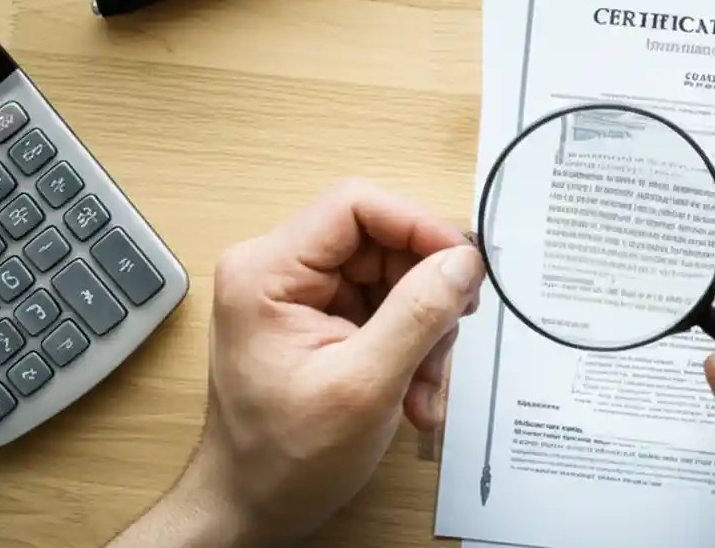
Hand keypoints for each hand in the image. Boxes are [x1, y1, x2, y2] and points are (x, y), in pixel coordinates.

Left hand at [108, 179, 482, 547]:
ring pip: (394, 280)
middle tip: (448, 341)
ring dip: (424, 334)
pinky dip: (411, 351)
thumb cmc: (282, 460)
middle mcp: (279, 271)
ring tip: (423, 388)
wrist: (252, 508)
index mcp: (267, 271)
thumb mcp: (364, 386)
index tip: (462, 265)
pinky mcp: (321, 320)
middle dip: (425, 297)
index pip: (356, 206)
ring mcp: (300, 296)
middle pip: (383, 243)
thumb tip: (463, 262)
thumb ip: (418, 315)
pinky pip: (387, 312)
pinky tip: (413, 395)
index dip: (418, 227)